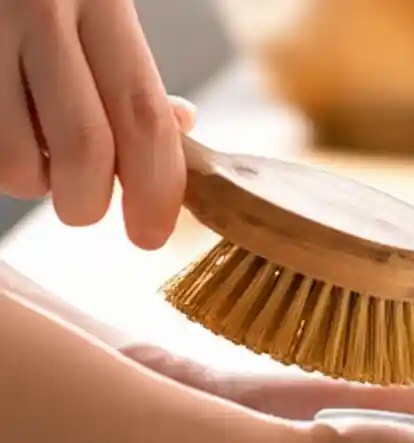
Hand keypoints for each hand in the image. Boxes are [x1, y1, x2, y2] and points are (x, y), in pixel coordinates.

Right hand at [0, 0, 195, 248]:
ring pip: (16, 160)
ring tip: (35, 151)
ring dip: (33, 181)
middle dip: (90, 201)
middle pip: (84, 147)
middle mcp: (40, 9)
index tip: (152, 233)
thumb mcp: (100, 1)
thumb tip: (179, 127)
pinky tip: (7, 126)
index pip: (143, 116)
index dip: (156, 188)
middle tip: (87, 207)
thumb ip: (131, 65)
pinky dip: (1, 159)